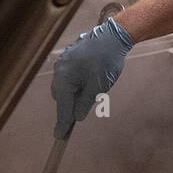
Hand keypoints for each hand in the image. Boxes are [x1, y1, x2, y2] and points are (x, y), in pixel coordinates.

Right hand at [51, 18, 134, 137]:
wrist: (113, 36)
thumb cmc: (107, 61)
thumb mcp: (99, 86)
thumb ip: (85, 102)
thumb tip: (76, 117)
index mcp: (64, 78)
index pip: (62, 106)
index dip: (63, 122)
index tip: (59, 136)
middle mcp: (59, 70)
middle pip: (61, 96)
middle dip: (71, 104)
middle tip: (84, 109)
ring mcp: (63, 62)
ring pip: (65, 86)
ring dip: (75, 92)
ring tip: (94, 89)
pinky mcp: (69, 57)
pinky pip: (69, 76)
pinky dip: (77, 82)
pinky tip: (91, 79)